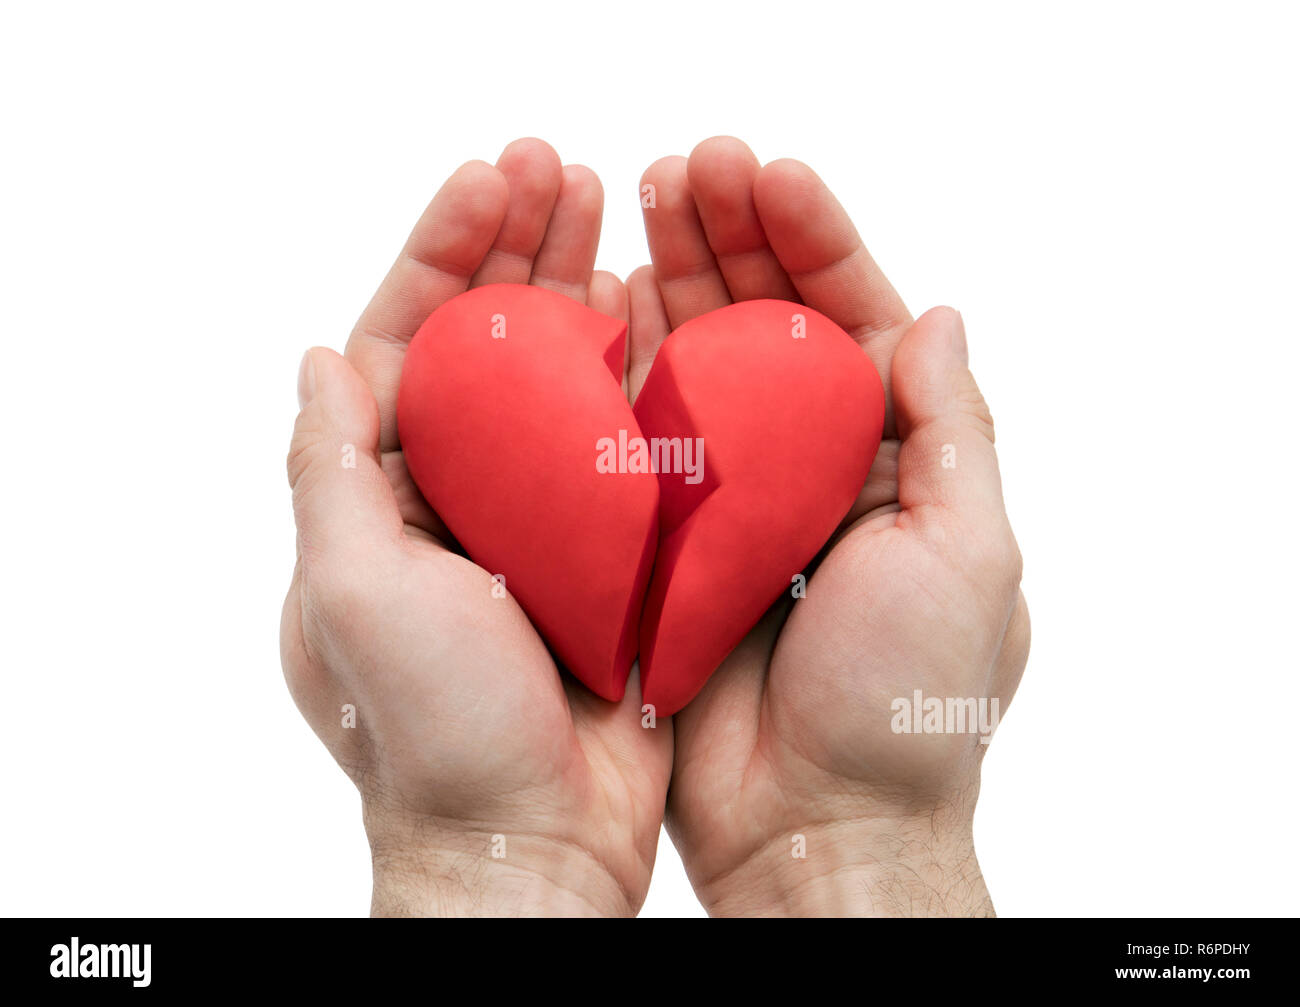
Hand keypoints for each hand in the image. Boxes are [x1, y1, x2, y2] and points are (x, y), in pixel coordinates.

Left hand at [281, 140, 670, 915]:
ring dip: (579, 289)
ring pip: (555, 378)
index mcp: (380, 497)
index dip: (443, 253)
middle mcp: (454, 496)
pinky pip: (618, 438)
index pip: (405, 342)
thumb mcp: (349, 593)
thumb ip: (329, 472)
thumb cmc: (431, 731)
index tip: (491, 180)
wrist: (531, 837)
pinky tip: (657, 307)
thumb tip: (320, 356)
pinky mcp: (604, 546)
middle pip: (484, 343)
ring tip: (613, 208)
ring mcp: (533, 518)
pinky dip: (635, 371)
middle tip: (561, 167)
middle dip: (516, 249)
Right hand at [627, 138, 1028, 915]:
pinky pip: (645, 444)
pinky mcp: (673, 546)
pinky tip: (601, 305)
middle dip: (732, 240)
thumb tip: (938, 313)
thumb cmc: (907, 705)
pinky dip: (625, 374)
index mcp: (897, 462)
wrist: (816, 828)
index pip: (856, 322)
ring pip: (703, 371)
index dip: (814, 242)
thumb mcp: (969, 554)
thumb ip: (954, 429)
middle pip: (771, 329)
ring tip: (635, 201)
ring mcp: (739, 505)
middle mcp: (818, 471)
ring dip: (675, 283)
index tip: (766, 176)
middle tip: (683, 164)